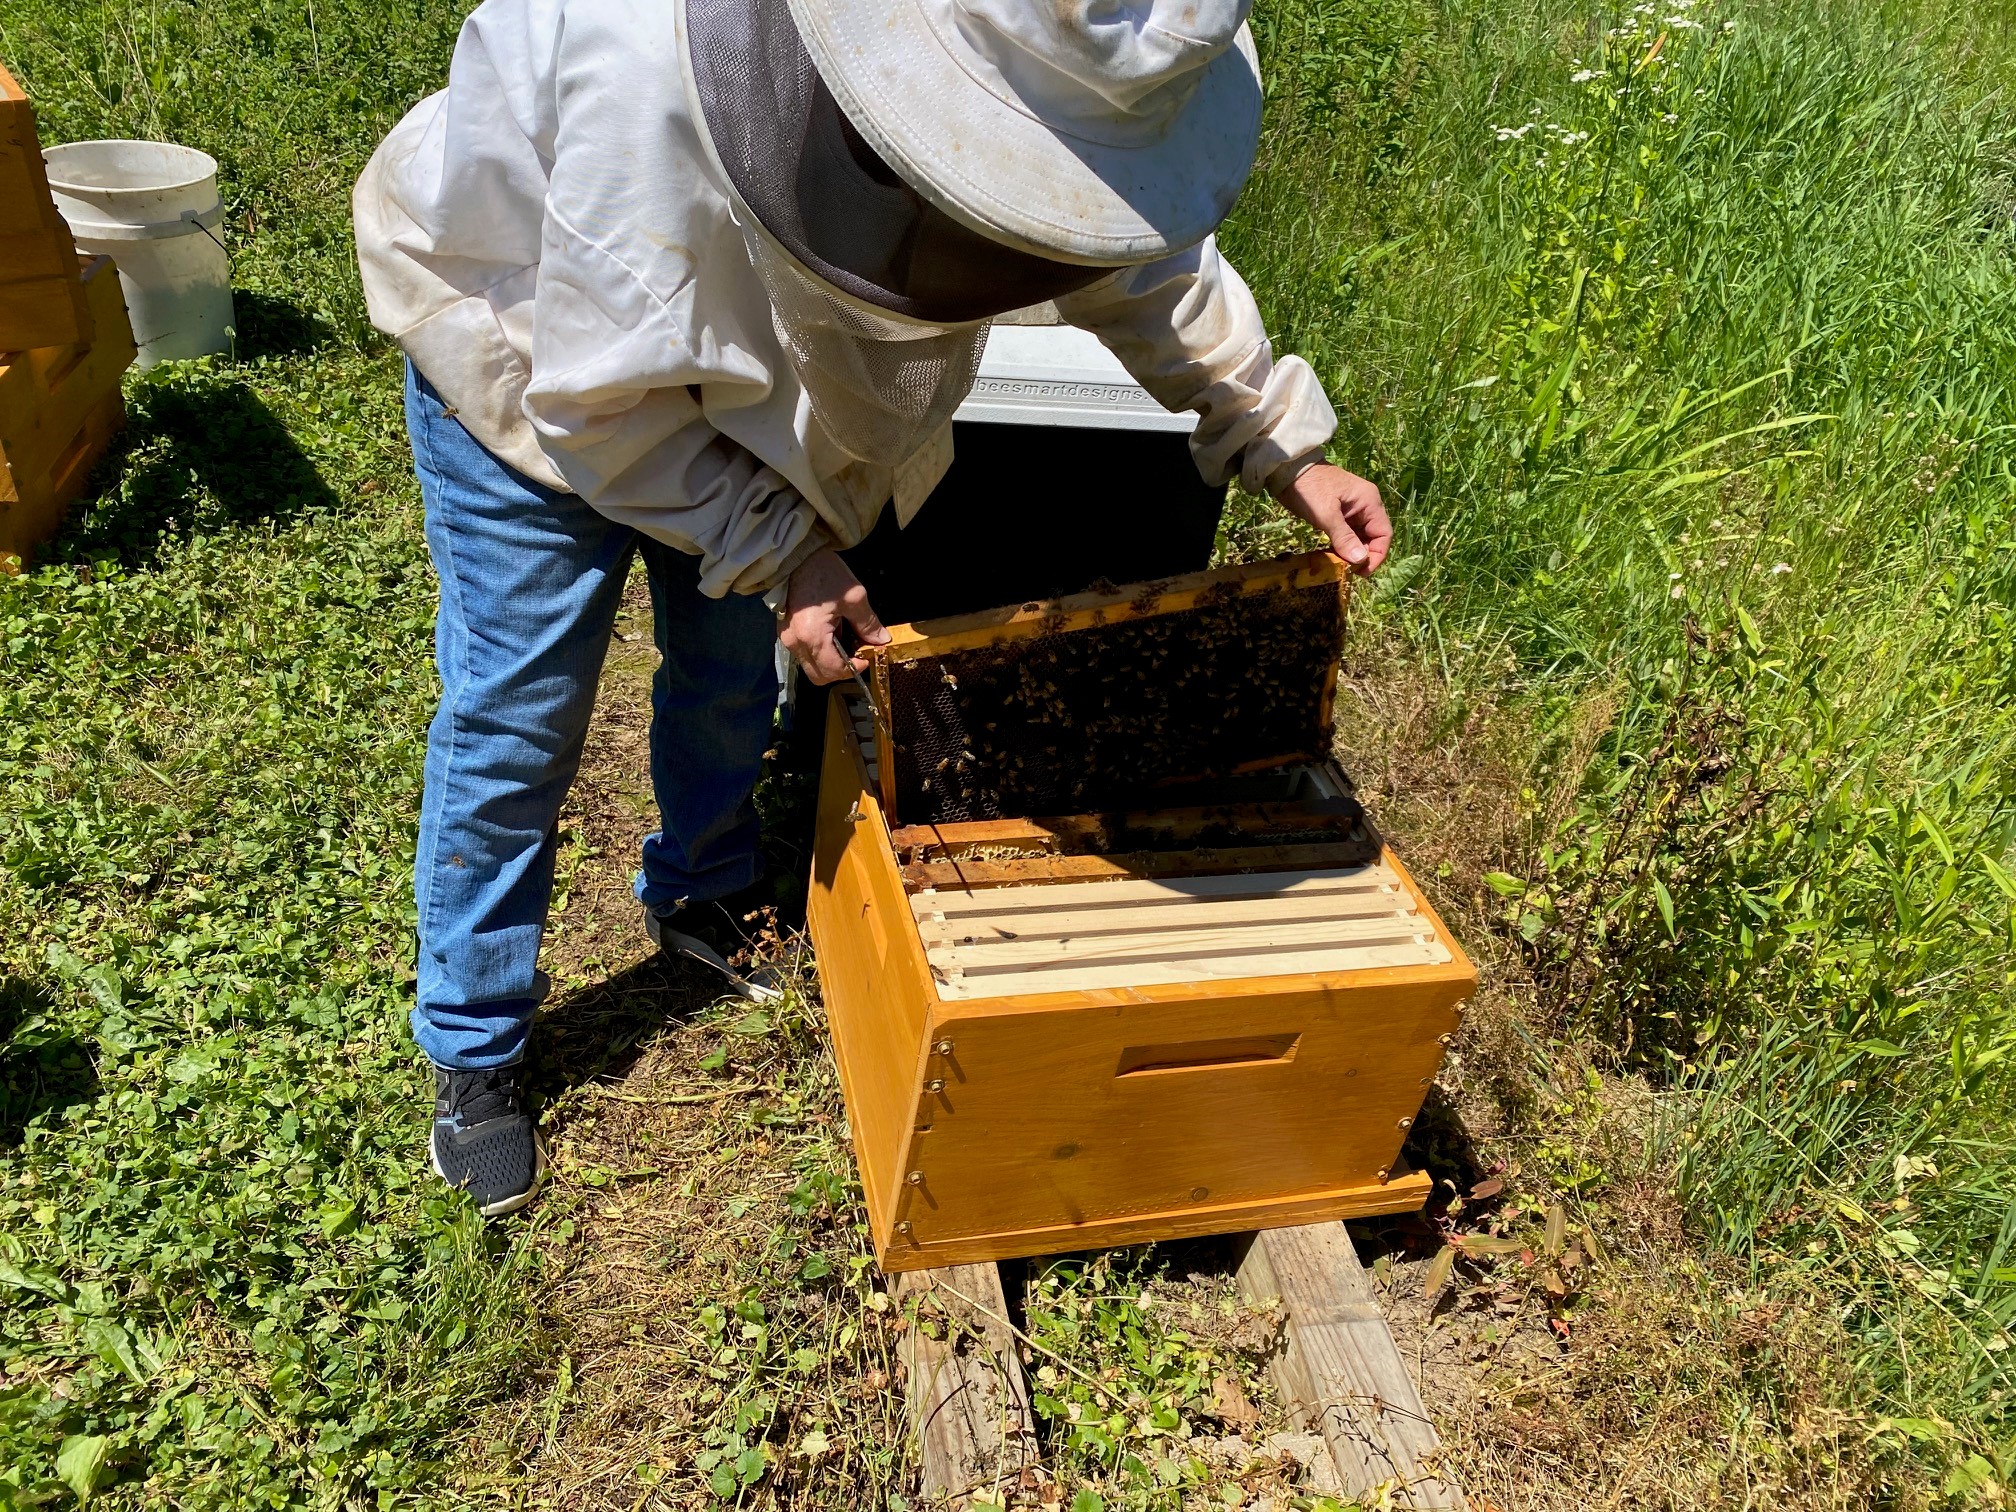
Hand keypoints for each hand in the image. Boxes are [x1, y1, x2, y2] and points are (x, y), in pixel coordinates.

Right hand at [780, 548, 888, 684]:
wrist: (795, 556)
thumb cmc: (823, 572)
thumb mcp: (854, 597)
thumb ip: (868, 623)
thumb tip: (881, 640)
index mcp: (813, 636)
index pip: (834, 670)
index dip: (854, 668)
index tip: (866, 656)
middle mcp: (795, 643)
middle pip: (819, 676)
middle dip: (840, 670)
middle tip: (855, 652)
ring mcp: (787, 639)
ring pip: (811, 666)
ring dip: (830, 660)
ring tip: (843, 637)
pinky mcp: (785, 632)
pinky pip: (804, 653)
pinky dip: (820, 650)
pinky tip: (831, 631)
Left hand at [1276, 462, 1390, 575]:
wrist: (1288, 470)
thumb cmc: (1309, 488)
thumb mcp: (1326, 514)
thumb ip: (1344, 537)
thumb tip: (1360, 560)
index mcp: (1369, 502)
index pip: (1384, 534)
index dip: (1376, 555)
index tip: (1361, 571)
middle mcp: (1365, 506)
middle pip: (1373, 537)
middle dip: (1362, 555)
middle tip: (1346, 570)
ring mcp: (1352, 510)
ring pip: (1359, 538)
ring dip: (1351, 553)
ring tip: (1338, 565)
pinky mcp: (1339, 514)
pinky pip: (1346, 534)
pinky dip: (1341, 546)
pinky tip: (1331, 556)